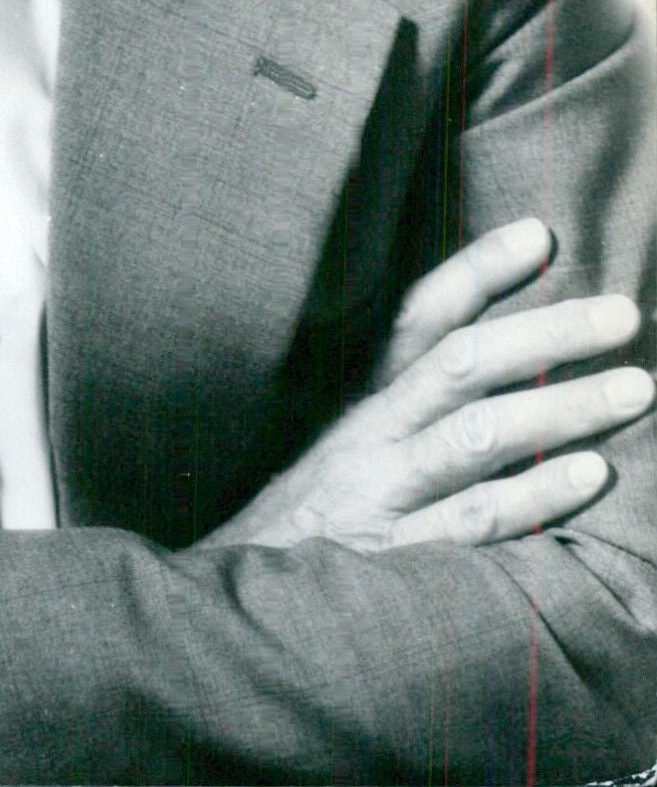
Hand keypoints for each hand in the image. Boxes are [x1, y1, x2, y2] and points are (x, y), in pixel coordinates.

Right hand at [200, 218, 652, 552]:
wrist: (233, 615)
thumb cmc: (313, 529)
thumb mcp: (346, 454)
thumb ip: (410, 411)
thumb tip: (494, 363)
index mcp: (363, 401)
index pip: (420, 316)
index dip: (478, 270)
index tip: (540, 234)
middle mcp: (371, 437)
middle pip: (463, 365)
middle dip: (548, 335)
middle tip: (624, 314)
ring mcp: (382, 497)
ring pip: (477, 436)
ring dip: (561, 408)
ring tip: (636, 388)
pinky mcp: (396, 563)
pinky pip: (473, 522)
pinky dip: (533, 496)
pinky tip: (589, 476)